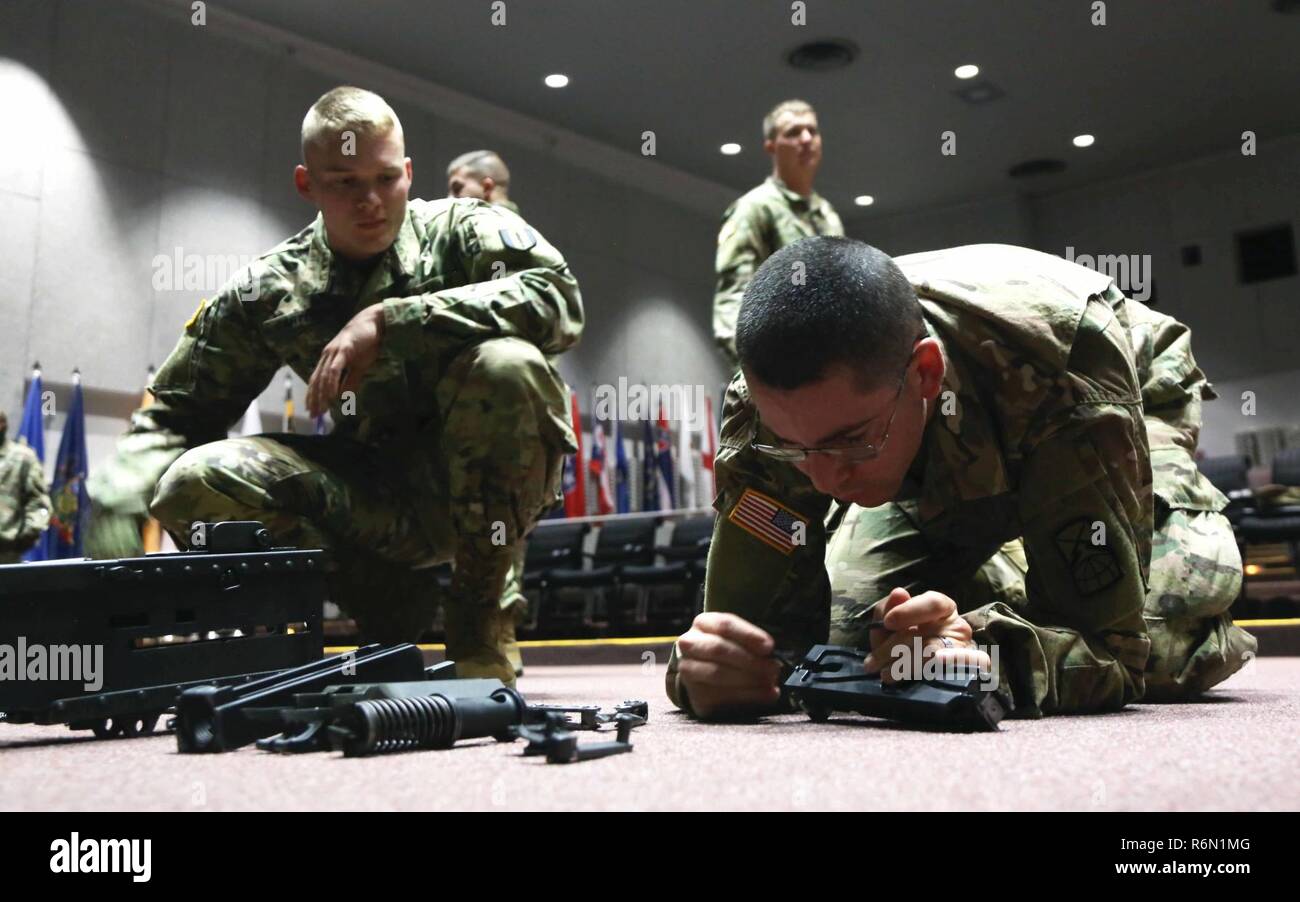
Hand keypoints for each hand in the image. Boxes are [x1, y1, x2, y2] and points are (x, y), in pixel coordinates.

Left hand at [306, 304, 384, 416]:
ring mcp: (334, 351)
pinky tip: (331, 394)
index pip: (316, 379)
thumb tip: (343, 396)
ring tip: (322, 408)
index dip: (313, 395)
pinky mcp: (344, 349)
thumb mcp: (358, 365)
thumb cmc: (366, 342)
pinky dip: (331, 382)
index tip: (312, 410)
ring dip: (321, 394)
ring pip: (323, 376)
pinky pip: (335, 369)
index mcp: (329, 358)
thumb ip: (351, 380)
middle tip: (314, 414)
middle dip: (314, 398)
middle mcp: (327, 355)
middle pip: (316, 380)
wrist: (375, 323)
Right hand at [676, 612, 782, 718]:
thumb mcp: (739, 638)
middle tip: (774, 668)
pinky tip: (765, 695)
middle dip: (750, 660)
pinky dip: (748, 696)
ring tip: (771, 684)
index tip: (769, 646)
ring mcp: (688, 670)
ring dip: (750, 680)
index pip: (725, 625)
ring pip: (718, 674)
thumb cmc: (730, 650)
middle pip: (719, 649)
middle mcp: (690, 644)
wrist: (706, 673)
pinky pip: (721, 697)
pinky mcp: (695, 695)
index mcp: (703, 623)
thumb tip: (771, 654)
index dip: (748, 635)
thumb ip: (752, 642)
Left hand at [864, 587, 989, 683]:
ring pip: (936, 653)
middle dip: (892, 649)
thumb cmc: (904, 643)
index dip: (909, 611)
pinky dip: (953, 661)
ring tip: (886, 674)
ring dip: (905, 665)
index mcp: (942, 609)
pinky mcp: (971, 670)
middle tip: (872, 663)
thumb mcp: (891, 625)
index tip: (888, 622)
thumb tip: (899, 593)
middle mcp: (957, 627)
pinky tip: (931, 667)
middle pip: (927, 634)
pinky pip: (972, 663)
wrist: (928, 675)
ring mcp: (966, 649)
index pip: (933, 603)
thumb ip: (888, 609)